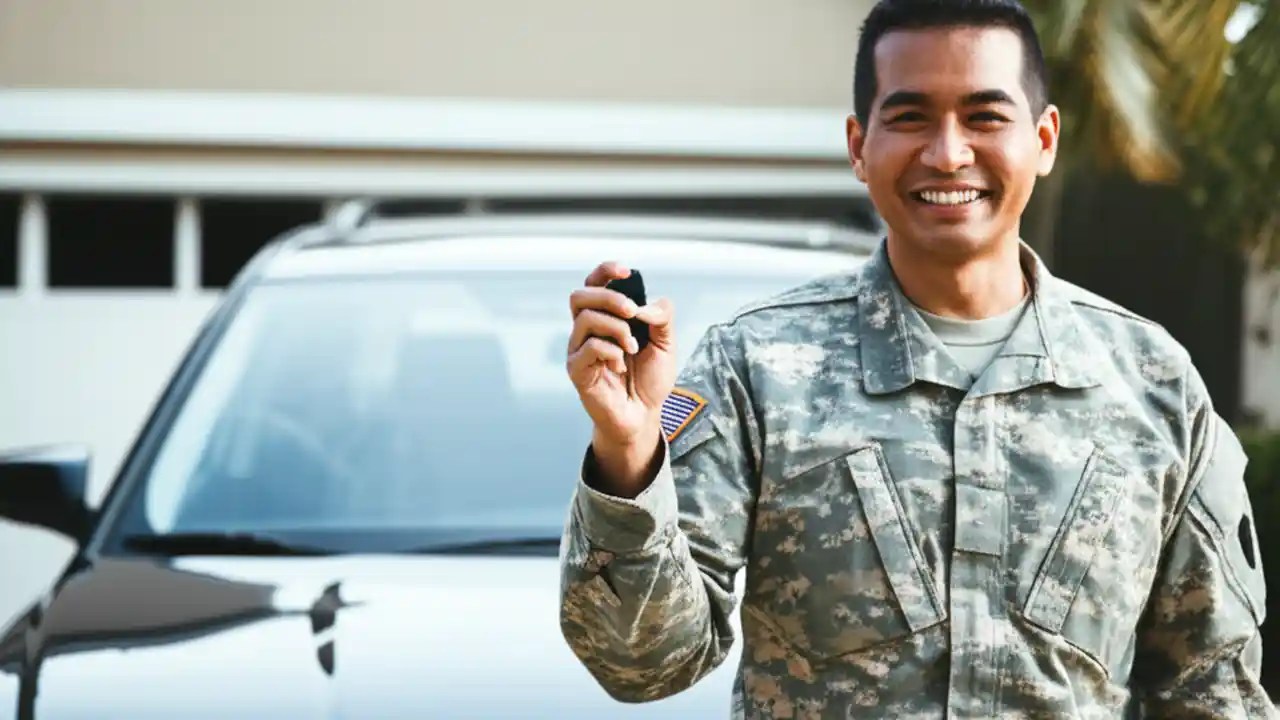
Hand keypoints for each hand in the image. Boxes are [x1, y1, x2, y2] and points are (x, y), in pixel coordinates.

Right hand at [566, 262, 675, 491]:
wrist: (644, 415)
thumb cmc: (649, 378)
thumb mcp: (666, 343)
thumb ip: (662, 318)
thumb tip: (644, 305)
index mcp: (606, 317)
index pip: (594, 283)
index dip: (606, 271)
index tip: (626, 270)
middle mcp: (587, 330)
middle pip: (580, 296)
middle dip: (610, 298)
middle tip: (633, 313)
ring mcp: (579, 349)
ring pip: (585, 319)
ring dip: (616, 328)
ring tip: (632, 347)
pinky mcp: (577, 370)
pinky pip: (587, 348)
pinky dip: (610, 352)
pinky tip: (621, 366)